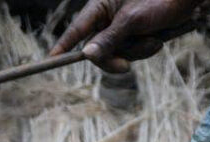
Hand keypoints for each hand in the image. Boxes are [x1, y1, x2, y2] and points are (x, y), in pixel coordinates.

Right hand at [50, 0, 200, 71]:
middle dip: (114, 58)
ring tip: (154, 39)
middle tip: (125, 67)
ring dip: (137, 52)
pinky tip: (158, 38)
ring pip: (117, 54)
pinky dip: (145, 50)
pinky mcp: (135, 34)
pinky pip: (131, 53)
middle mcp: (108, 18)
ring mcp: (122, 27)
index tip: (50, 61)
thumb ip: (109, 39)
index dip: (63, 45)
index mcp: (100, 7)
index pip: (76, 30)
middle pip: (97, 50)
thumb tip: (86, 55)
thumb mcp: (133, 19)